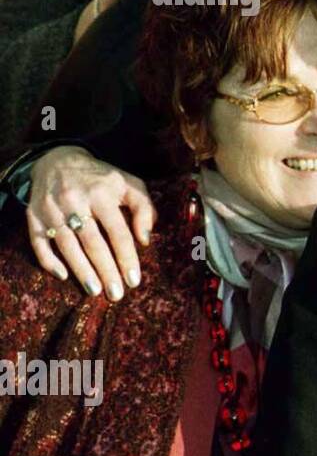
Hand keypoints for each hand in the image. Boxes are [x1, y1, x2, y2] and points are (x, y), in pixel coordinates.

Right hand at [25, 146, 155, 299]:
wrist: (58, 161)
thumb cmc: (101, 179)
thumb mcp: (129, 184)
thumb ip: (144, 208)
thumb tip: (145, 239)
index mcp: (102, 193)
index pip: (118, 231)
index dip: (126, 257)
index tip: (134, 280)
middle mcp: (75, 200)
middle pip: (92, 242)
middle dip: (105, 271)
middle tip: (116, 294)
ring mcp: (51, 209)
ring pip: (66, 245)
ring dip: (81, 271)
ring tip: (94, 291)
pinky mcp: (33, 216)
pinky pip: (38, 243)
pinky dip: (49, 261)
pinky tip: (63, 276)